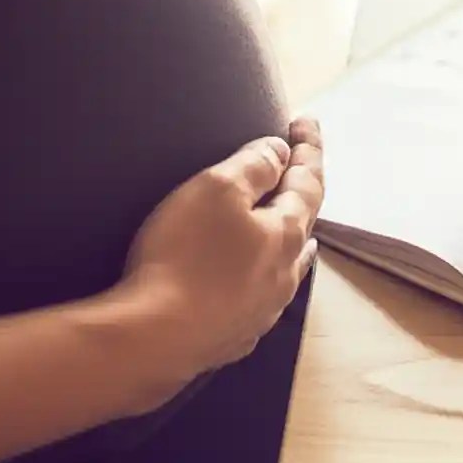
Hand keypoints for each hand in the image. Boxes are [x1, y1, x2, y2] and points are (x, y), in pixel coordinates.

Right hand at [118, 117, 325, 397]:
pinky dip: (267, 274)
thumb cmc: (183, 257)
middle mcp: (284, 274)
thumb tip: (282, 152)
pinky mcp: (236, 335)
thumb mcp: (216, 190)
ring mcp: (263, 309)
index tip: (307, 121)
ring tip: (300, 226)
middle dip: (303, 190)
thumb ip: (254, 165)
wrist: (153, 340)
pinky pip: (262, 295)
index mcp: (285, 233)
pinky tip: (259, 280)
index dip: (309, 147)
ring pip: (290, 264)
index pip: (308, 180)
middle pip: (304, 223)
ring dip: (294, 237)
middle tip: (301, 167)